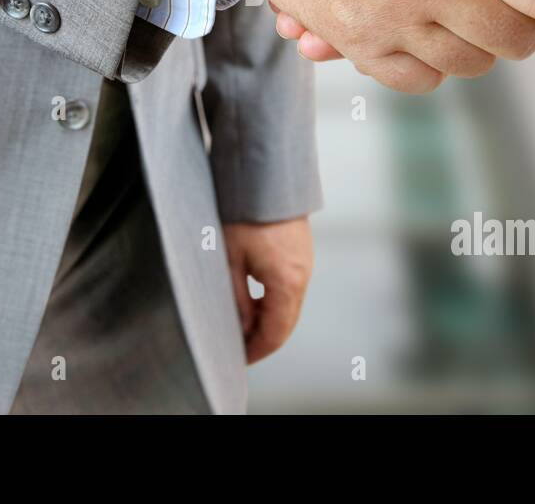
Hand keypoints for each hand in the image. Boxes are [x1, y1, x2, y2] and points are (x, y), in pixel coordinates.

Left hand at [223, 217, 313, 363]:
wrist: (265, 174)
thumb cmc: (243, 213)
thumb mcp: (229, 260)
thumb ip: (236, 299)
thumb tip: (239, 328)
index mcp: (287, 283)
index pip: (275, 334)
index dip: (256, 351)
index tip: (237, 359)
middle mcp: (303, 276)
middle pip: (285, 323)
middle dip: (262, 338)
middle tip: (236, 346)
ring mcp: (305, 263)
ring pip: (289, 306)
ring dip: (267, 319)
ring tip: (239, 323)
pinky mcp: (301, 252)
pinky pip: (290, 287)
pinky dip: (273, 300)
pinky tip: (252, 297)